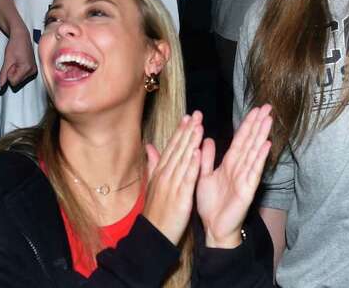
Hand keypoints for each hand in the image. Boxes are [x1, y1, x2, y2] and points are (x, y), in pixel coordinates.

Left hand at [0, 21, 35, 90]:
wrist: (21, 36)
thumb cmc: (15, 44)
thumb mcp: (7, 60)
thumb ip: (3, 74)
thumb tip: (0, 85)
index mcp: (27, 68)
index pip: (13, 82)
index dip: (9, 73)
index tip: (11, 64)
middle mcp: (33, 70)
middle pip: (17, 81)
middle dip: (13, 72)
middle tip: (14, 61)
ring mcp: (34, 69)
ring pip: (20, 79)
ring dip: (16, 71)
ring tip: (17, 61)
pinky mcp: (33, 68)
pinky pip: (23, 75)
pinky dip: (19, 70)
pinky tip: (20, 62)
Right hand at [143, 112, 202, 244]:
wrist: (153, 234)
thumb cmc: (156, 210)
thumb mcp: (153, 184)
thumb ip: (153, 164)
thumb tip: (149, 146)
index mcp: (161, 172)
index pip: (172, 147)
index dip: (180, 131)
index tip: (188, 116)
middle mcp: (165, 175)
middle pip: (178, 149)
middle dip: (188, 130)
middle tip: (197, 114)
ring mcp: (172, 185)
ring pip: (183, 159)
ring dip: (191, 142)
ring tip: (199, 126)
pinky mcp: (180, 197)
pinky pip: (187, 179)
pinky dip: (191, 165)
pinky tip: (197, 153)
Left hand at [196, 105, 272, 248]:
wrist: (213, 228)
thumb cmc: (210, 205)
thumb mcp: (204, 176)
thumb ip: (207, 158)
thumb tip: (207, 139)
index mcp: (229, 164)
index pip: (240, 140)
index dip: (247, 124)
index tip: (255, 110)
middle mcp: (239, 168)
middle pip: (250, 142)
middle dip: (258, 124)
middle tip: (267, 107)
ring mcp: (245, 177)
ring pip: (254, 152)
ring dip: (261, 136)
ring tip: (268, 120)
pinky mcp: (247, 189)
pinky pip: (254, 171)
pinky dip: (260, 158)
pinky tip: (266, 145)